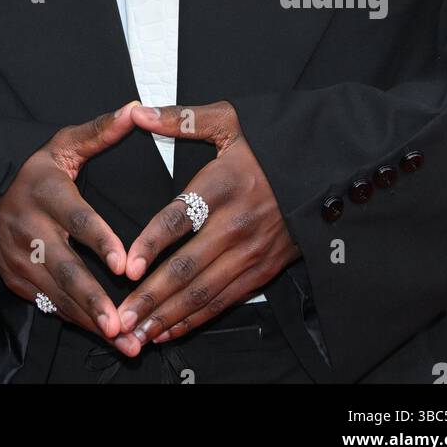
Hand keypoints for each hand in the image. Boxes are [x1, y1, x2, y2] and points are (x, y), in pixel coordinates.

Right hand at [0, 101, 143, 352]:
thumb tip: (135, 110)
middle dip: (94, 299)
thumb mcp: (62, 145)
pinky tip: (102, 335)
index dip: (100, 241)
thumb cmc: (34, 170)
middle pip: (65, 268)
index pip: (77, 218)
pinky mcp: (17, 279)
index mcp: (46, 192)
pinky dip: (76, 321)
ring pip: (58, 295)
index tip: (123, 263)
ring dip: (90, 320)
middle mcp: (30, 228)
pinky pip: (49, 305)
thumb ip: (100, 132)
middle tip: (121, 325)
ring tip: (123, 340)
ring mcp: (20, 258)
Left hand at [114, 101, 299, 353]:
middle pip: (188, 267)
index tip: (127, 267)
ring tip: (137, 333)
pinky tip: (170, 329)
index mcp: (223, 186)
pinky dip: (196, 319)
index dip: (152, 244)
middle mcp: (237, 224)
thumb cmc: (271, 143)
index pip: (180, 218)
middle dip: (151, 297)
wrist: (326, 167)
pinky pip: (225, 300)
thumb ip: (181, 119)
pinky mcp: (263, 269)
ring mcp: (251, 251)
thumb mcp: (229, 120)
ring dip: (169, 316)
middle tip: (119, 318)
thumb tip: (138, 113)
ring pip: (204, 292)